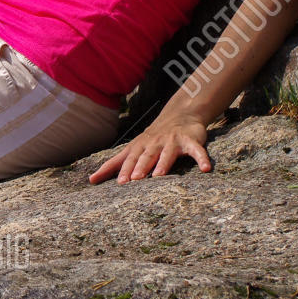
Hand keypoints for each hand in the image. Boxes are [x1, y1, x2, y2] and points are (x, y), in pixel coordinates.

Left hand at [88, 113, 211, 184]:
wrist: (180, 115)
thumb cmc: (152, 138)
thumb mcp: (133, 149)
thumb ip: (114, 164)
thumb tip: (91, 179)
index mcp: (139, 147)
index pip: (128, 159)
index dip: (123, 170)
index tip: (118, 183)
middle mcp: (154, 143)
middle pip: (145, 156)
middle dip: (139, 167)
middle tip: (133, 180)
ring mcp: (172, 141)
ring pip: (167, 153)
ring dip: (163, 164)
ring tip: (159, 176)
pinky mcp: (190, 141)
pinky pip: (197, 151)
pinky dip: (202, 159)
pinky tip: (206, 169)